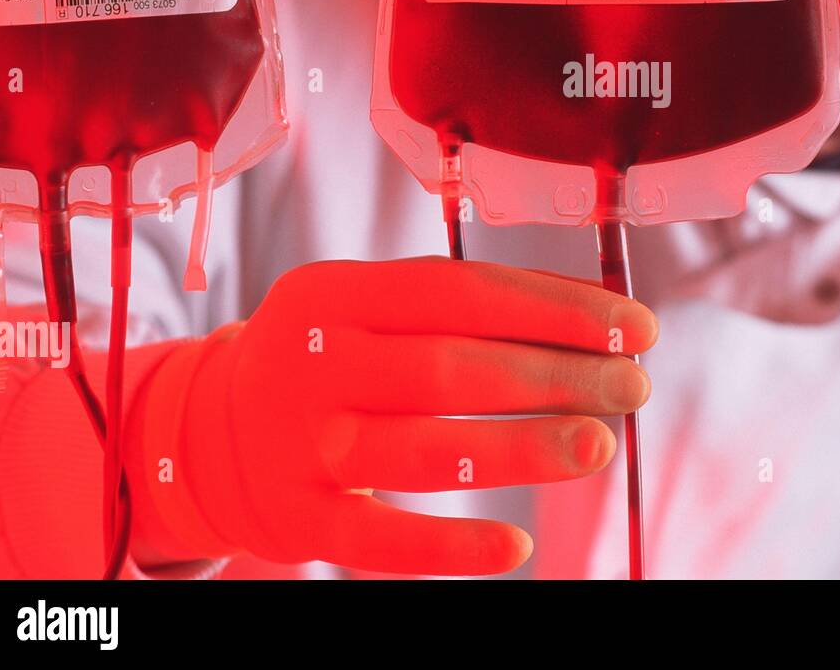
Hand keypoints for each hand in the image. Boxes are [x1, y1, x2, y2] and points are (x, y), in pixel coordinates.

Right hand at [126, 256, 655, 574]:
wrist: (207, 429)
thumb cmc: (326, 354)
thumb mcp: (368, 303)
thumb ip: (462, 304)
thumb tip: (590, 314)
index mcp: (335, 295)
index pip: (460, 292)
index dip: (552, 308)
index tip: (629, 325)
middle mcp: (314, 366)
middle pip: (450, 370)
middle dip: (554, 376)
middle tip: (632, 386)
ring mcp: (303, 447)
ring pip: (424, 452)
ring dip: (521, 450)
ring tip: (597, 445)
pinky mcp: (301, 521)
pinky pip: (382, 543)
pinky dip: (450, 548)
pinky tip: (518, 546)